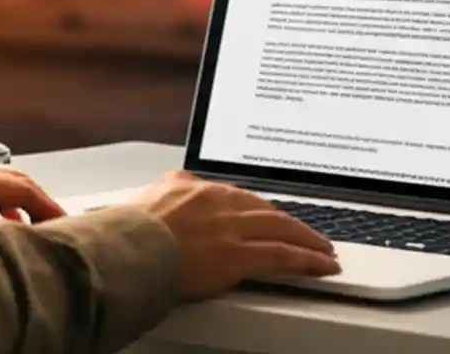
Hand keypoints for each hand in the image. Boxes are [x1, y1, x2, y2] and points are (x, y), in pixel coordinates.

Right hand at [127, 171, 339, 300]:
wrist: (126, 250)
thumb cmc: (129, 232)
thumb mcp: (150, 196)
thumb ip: (171, 189)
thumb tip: (176, 184)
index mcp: (197, 187)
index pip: (242, 197)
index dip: (262, 211)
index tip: (273, 219)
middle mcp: (219, 202)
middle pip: (267, 210)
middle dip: (291, 223)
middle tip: (310, 234)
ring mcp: (230, 228)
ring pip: (281, 229)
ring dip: (307, 239)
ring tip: (323, 250)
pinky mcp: (237, 254)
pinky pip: (283, 255)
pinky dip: (307, 259)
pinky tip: (323, 264)